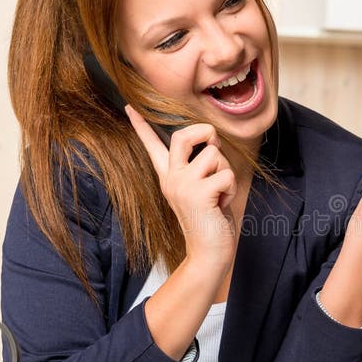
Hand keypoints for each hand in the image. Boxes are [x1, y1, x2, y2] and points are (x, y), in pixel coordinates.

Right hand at [126, 106, 237, 269]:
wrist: (208, 254)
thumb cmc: (210, 221)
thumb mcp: (201, 189)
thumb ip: (200, 167)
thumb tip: (212, 142)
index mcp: (169, 176)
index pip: (152, 146)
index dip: (141, 125)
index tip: (130, 107)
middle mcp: (171, 178)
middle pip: (183, 135)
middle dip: (205, 133)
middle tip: (214, 147)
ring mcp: (182, 185)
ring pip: (214, 154)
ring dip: (226, 172)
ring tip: (219, 194)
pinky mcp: (198, 194)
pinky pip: (226, 174)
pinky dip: (231, 188)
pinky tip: (222, 204)